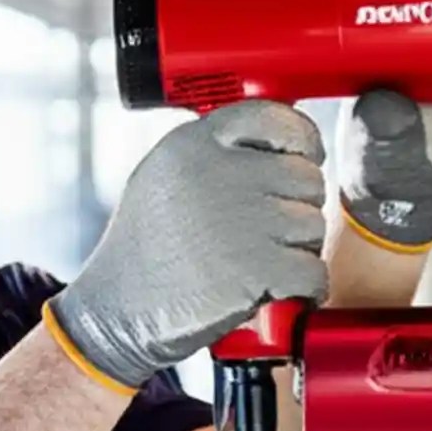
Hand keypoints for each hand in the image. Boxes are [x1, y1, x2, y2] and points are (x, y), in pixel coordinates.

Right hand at [45, 100, 328, 393]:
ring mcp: (242, 219)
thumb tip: (280, 146)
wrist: (118, 313)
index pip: (277, 117)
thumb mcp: (163, 177)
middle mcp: (219, 173)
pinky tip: (273, 292)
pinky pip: (313, 270)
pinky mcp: (258, 267)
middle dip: (297, 208)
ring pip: (314, 225)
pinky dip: (303, 289)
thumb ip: (214, 154)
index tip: (303, 161)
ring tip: (260, 264)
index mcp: (193, 144)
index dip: (301, 141)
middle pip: (305, 176)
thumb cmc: (143, 251)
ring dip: (299, 250)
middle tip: (269, 234)